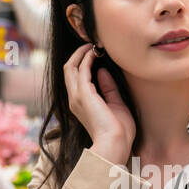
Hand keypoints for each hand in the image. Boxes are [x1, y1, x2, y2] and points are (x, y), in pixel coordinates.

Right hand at [64, 43, 134, 163]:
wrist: (116, 143)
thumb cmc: (119, 130)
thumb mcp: (115, 104)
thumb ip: (108, 88)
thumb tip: (102, 70)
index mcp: (80, 104)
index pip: (74, 78)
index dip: (82, 63)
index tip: (95, 52)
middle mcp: (74, 100)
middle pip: (68, 70)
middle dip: (79, 54)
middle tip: (92, 45)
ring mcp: (77, 97)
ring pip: (71, 67)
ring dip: (81, 53)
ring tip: (93, 45)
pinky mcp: (84, 94)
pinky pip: (81, 70)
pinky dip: (87, 58)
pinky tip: (96, 52)